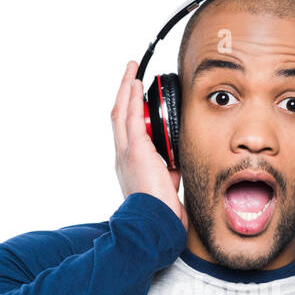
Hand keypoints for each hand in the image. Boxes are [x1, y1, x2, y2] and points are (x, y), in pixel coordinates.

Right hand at [112, 60, 186, 229]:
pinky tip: (135, 83)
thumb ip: (169, 167)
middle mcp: (122, 156)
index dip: (129, 112)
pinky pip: (130, 117)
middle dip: (123, 93)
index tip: (135, 96)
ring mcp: (126, 152)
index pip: (126, 132)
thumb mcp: (167, 183)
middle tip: (129, 74)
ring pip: (120, 112)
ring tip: (131, 70)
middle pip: (117, 117)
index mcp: (129, 165)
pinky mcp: (135, 150)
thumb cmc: (161, 211)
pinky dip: (131, 98)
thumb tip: (176, 158)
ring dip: (126, 89)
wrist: (155, 223)